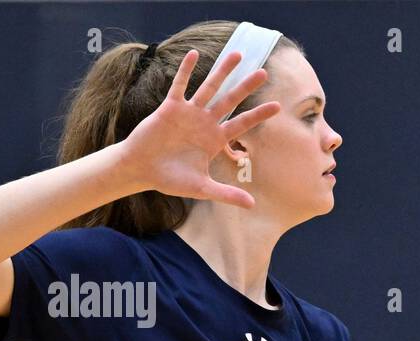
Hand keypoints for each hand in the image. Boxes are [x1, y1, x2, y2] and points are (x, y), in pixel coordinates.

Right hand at [117, 49, 281, 207]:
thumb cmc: (171, 179)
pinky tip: (195, 54)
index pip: (242, 124)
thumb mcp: (202, 189)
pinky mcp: (170, 108)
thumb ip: (226, 194)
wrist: (142, 170)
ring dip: (222, 71)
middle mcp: (205, 123)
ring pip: (209, 87)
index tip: (277, 105)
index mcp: (215, 140)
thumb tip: (252, 206)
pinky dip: (186, 71)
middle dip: (246, 87)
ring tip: (237, 54)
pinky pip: (180, 85)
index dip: (259, 115)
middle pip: (230, 100)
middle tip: (264, 72)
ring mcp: (188, 113)